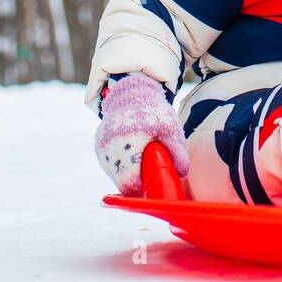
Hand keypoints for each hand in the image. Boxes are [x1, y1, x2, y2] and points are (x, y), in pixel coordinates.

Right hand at [93, 74, 189, 196]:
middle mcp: (111, 145)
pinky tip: (131, 157)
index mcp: (131, 141)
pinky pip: (109, 164)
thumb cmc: (153, 111)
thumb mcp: (170, 128)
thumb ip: (177, 150)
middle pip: (120, 180)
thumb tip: (182, 173)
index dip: (139, 188)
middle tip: (148, 178)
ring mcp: (103, 146)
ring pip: (114, 173)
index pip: (128, 180)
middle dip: (134, 183)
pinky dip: (120, 165)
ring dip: (126, 174)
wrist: (131, 93)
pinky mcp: (99, 145)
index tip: (150, 186)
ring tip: (140, 164)